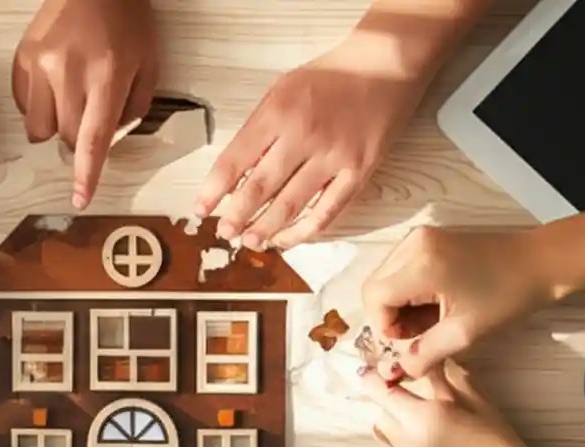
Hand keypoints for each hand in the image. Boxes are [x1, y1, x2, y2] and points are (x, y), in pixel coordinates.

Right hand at [13, 0, 158, 207]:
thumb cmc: (127, 20)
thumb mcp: (149, 63)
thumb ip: (134, 108)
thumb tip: (110, 140)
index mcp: (107, 76)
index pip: (93, 140)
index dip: (85, 175)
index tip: (79, 199)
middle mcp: (69, 72)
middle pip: (66, 137)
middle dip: (80, 139)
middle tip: (91, 115)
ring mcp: (41, 64)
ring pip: (39, 127)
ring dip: (56, 127)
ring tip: (71, 101)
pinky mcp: (23, 58)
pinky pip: (23, 105)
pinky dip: (38, 107)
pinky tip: (55, 86)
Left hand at [194, 32, 430, 249]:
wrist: (385, 67)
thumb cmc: (328, 79)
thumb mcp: (282, 90)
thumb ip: (259, 129)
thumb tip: (234, 175)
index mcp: (278, 112)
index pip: (235, 160)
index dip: (213, 190)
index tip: (199, 209)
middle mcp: (304, 135)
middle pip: (260, 188)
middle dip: (237, 216)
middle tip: (225, 233)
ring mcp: (334, 157)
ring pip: (291, 206)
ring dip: (266, 229)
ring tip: (250, 241)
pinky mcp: (359, 173)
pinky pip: (327, 212)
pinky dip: (303, 231)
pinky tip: (286, 239)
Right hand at [362, 226, 552, 377]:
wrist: (538, 263)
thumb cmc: (507, 296)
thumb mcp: (464, 333)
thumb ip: (425, 354)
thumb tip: (400, 370)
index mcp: (420, 265)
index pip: (373, 298)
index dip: (385, 326)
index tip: (411, 341)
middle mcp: (412, 245)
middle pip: (374, 287)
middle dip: (390, 316)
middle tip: (422, 332)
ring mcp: (418, 237)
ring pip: (384, 278)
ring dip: (398, 304)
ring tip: (431, 317)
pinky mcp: (426, 238)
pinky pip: (399, 268)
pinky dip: (408, 289)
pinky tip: (433, 301)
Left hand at [367, 362, 567, 446]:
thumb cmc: (501, 446)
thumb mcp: (479, 404)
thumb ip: (448, 379)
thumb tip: (428, 358)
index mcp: (427, 416)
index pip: (381, 389)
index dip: (377, 378)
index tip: (385, 372)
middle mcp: (407, 441)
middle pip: (380, 410)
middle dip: (390, 401)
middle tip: (410, 397)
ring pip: (384, 433)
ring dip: (395, 423)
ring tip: (421, 424)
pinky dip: (404, 445)